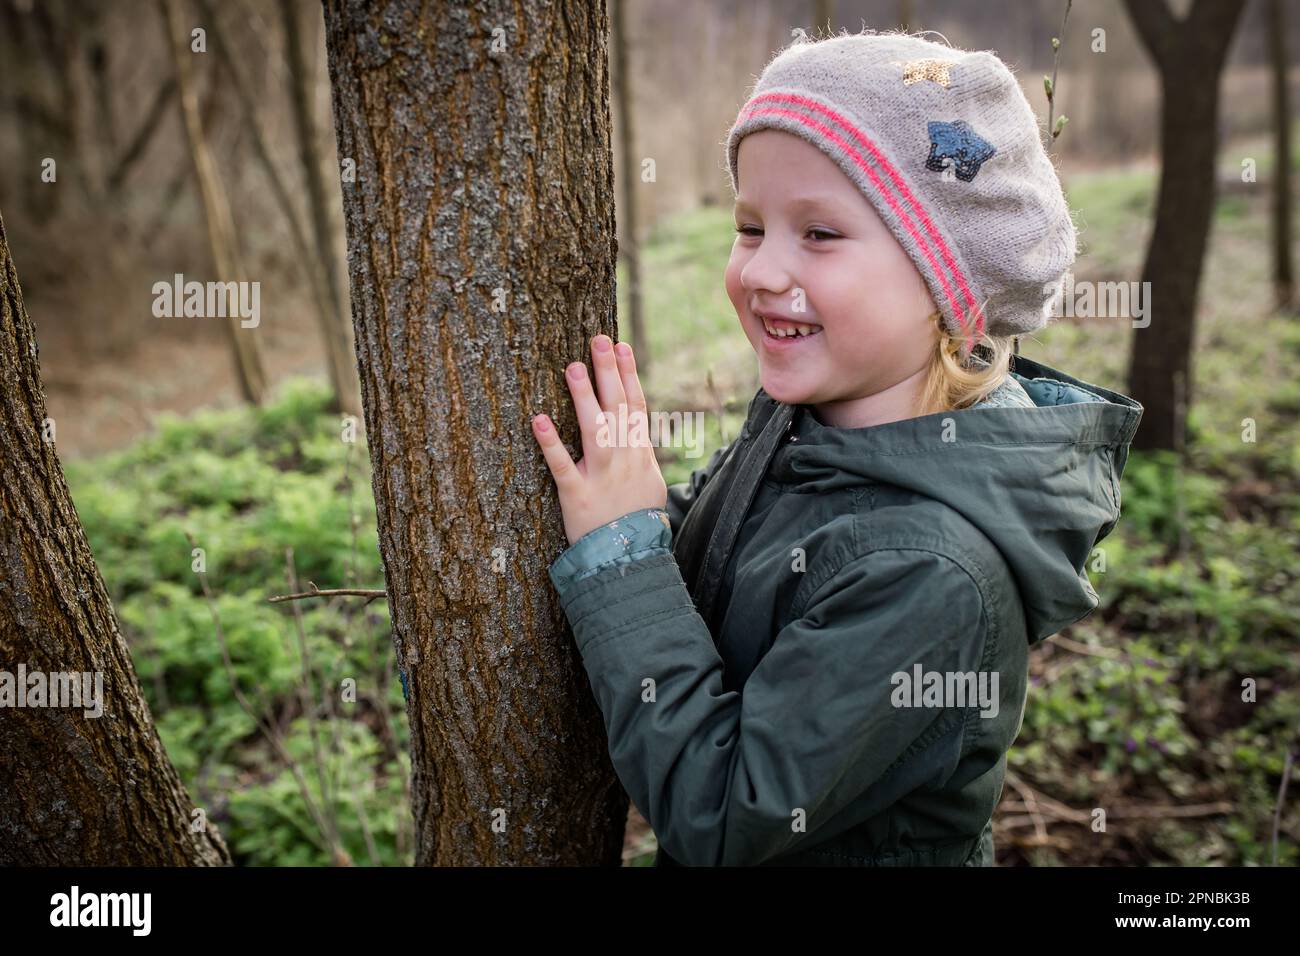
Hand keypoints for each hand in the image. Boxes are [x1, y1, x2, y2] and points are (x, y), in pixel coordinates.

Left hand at [532, 334, 667, 546]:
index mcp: (639, 453)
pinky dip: (550, 443)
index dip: (628, 374)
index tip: (620, 345)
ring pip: (594, 430)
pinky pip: (562, 466)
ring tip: (572, 367)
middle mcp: (623, 459)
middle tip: (598, 340)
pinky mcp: (576, 495)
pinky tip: (538, 419)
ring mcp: (601, 476)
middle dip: (609, 372)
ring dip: (584, 398)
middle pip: (617, 408)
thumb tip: (636, 423)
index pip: (635, 405)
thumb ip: (639, 451)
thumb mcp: (648, 481)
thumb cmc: (636, 519)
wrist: (629, 559)